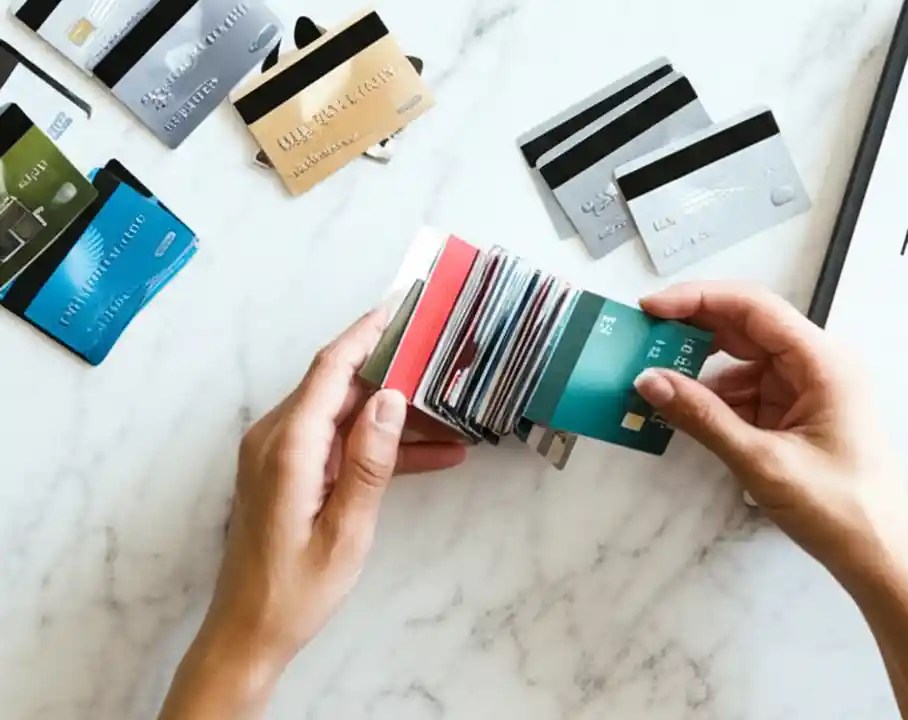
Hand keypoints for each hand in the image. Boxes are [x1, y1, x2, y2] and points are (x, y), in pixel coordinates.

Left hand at [161, 310, 466, 718]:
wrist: (248, 632)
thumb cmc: (296, 590)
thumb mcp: (347, 530)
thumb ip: (371, 462)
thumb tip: (392, 399)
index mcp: (288, 446)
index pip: (333, 368)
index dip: (369, 331)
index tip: (405, 304)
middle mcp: (276, 438)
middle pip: (341, 382)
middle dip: (395, 365)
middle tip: (445, 351)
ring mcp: (280, 453)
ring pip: (347, 412)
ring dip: (397, 412)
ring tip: (455, 411)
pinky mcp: (289, 470)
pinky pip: (340, 440)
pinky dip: (380, 443)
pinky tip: (434, 453)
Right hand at [634, 282, 907, 578]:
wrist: (880, 557)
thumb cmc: (841, 510)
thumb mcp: (763, 462)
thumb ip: (704, 418)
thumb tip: (652, 381)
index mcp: (825, 361)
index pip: (753, 307)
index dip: (698, 300)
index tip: (651, 308)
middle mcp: (820, 364)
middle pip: (747, 327)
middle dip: (693, 332)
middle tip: (643, 339)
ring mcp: (810, 388)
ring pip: (744, 361)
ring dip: (702, 371)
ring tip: (657, 383)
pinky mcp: (800, 413)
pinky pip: (751, 391)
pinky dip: (718, 399)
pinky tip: (687, 411)